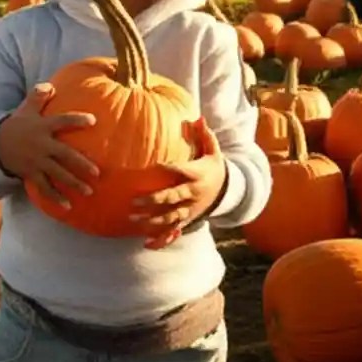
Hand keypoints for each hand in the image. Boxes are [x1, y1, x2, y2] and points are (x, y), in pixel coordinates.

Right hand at [0, 83, 99, 208]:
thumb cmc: (16, 125)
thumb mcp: (25, 109)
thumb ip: (38, 96)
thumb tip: (50, 85)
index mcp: (42, 127)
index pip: (62, 121)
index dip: (77, 120)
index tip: (93, 120)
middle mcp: (41, 145)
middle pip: (64, 155)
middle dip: (81, 164)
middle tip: (97, 172)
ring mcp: (36, 161)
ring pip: (57, 174)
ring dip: (73, 184)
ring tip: (89, 192)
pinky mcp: (31, 174)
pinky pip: (44, 188)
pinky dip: (55, 198)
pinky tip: (68, 207)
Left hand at [129, 117, 226, 249]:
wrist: (227, 190)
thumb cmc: (213, 166)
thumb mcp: (213, 150)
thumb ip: (205, 135)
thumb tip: (198, 118)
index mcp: (197, 175)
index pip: (183, 171)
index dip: (171, 168)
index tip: (157, 165)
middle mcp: (193, 194)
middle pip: (174, 198)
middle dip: (155, 201)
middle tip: (135, 200)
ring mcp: (190, 210)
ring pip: (171, 218)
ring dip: (153, 221)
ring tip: (134, 219)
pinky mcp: (188, 221)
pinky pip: (174, 232)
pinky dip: (161, 240)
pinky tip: (146, 244)